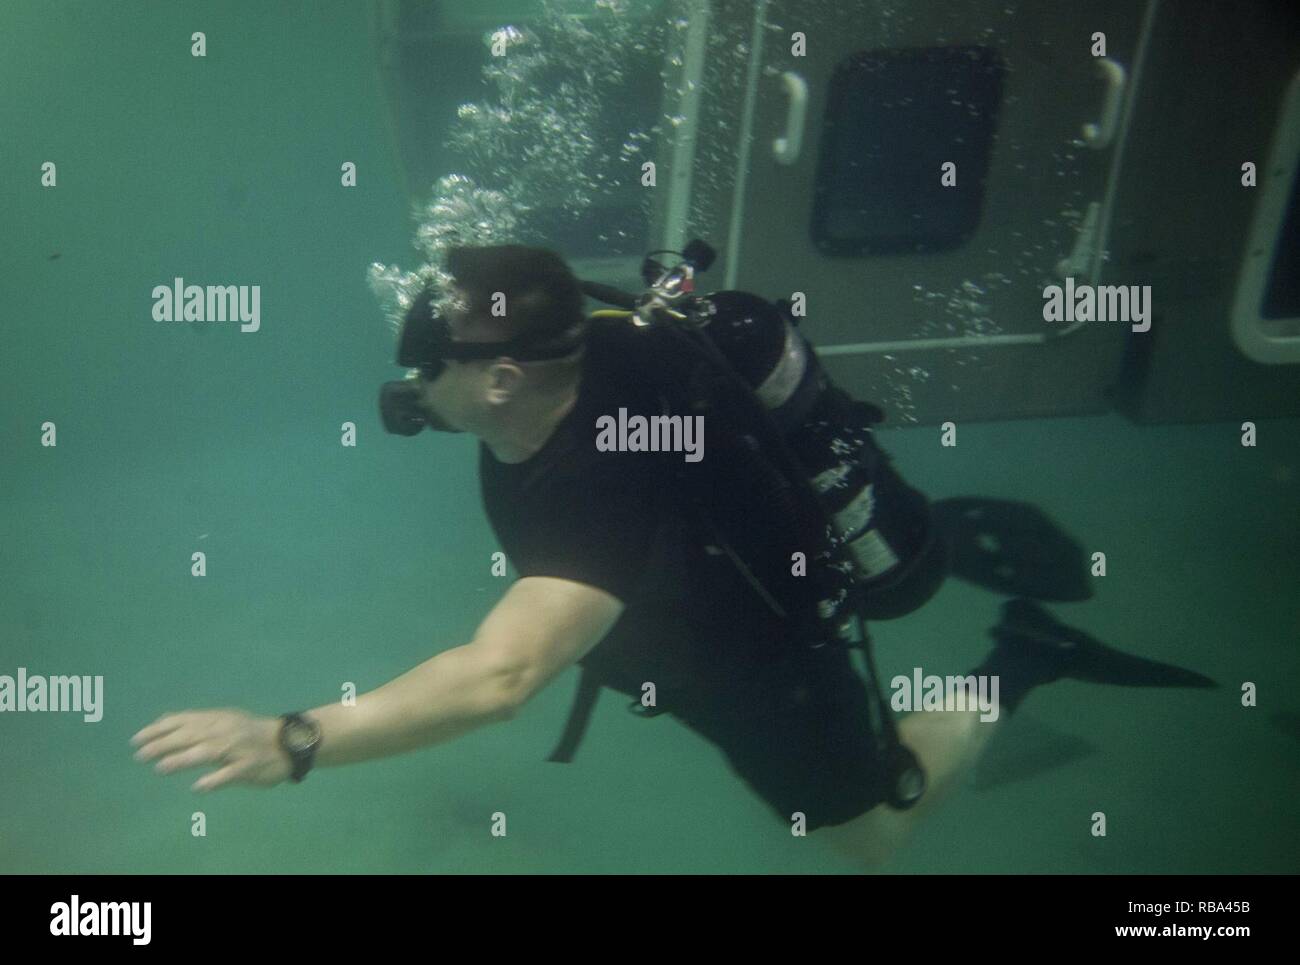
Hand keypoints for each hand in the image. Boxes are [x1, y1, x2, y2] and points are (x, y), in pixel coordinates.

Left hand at [131, 709, 291, 791]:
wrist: (288, 742)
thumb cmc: (250, 732)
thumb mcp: (223, 719)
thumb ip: (194, 721)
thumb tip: (162, 720)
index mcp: (216, 719)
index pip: (182, 721)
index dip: (158, 729)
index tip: (136, 740)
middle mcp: (224, 731)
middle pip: (190, 736)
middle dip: (163, 744)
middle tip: (140, 755)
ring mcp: (237, 748)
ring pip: (206, 752)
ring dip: (182, 759)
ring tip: (160, 768)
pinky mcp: (249, 766)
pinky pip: (230, 773)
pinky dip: (214, 780)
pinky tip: (198, 788)